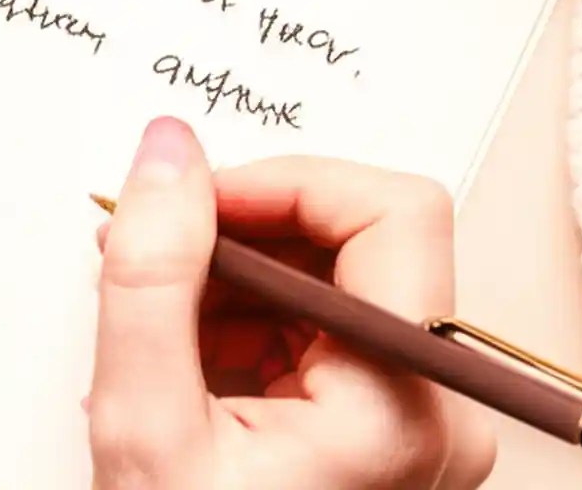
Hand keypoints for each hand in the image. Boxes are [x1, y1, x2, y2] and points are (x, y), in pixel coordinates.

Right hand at [88, 117, 496, 488]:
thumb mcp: (146, 425)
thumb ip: (152, 277)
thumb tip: (168, 156)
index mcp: (401, 408)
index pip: (391, 213)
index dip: (284, 183)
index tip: (197, 195)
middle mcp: (435, 408)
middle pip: (364, 240)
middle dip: (246, 230)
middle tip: (162, 249)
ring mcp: (416, 417)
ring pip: (339, 275)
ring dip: (240, 274)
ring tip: (165, 321)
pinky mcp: (386, 422)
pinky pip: (326, 324)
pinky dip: (251, 317)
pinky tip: (194, 354)